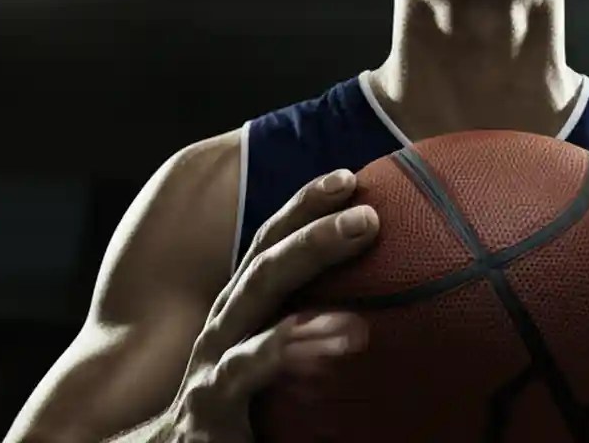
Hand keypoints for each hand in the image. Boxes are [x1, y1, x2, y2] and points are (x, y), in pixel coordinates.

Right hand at [162, 169, 379, 441]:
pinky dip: (283, 357)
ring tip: (359, 309)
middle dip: (313, 234)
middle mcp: (223, 329)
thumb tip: (380, 311)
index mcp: (241, 311)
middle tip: (369, 216)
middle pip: (265, 265)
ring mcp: (211, 368)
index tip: (348, 177)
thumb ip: (315, 333)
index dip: (304, 207)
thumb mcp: (275, 364)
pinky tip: (320, 350)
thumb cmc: (235, 411)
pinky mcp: (208, 411)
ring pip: (257, 316)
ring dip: (305, 306)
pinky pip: (247, 377)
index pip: (270, 245)